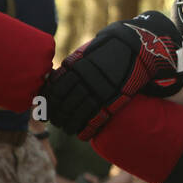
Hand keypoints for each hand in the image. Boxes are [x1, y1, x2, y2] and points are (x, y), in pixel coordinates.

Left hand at [41, 12, 182, 138]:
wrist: (137, 47)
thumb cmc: (110, 49)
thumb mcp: (88, 52)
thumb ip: (73, 65)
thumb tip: (56, 78)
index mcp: (76, 66)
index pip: (55, 87)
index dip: (48, 100)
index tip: (44, 107)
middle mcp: (86, 79)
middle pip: (64, 102)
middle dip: (56, 114)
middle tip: (53, 121)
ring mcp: (100, 90)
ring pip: (78, 112)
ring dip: (69, 124)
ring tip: (66, 129)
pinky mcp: (114, 99)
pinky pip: (96, 118)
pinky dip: (87, 129)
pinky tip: (81, 135)